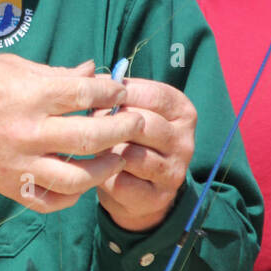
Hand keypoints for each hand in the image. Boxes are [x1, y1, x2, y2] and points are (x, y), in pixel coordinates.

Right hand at [0, 55, 144, 213]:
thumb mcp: (10, 66)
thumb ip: (55, 74)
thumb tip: (92, 72)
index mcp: (29, 95)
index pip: (87, 93)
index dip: (111, 91)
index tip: (120, 90)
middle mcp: (28, 132)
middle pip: (92, 137)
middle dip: (123, 128)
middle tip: (136, 122)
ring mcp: (19, 163)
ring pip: (78, 178)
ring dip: (105, 168)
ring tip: (115, 156)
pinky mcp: (8, 184)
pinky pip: (49, 201)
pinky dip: (71, 197)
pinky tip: (81, 181)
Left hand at [95, 77, 195, 230]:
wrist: (137, 192)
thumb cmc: (128, 140)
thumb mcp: (129, 111)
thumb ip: (115, 93)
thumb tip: (87, 73)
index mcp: (182, 111)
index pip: (153, 95)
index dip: (119, 94)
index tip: (94, 96)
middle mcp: (185, 141)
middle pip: (144, 124)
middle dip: (110, 123)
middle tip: (86, 125)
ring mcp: (174, 171)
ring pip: (133, 155)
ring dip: (107, 151)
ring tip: (92, 148)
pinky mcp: (157, 197)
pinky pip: (123, 182)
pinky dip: (105, 176)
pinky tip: (98, 171)